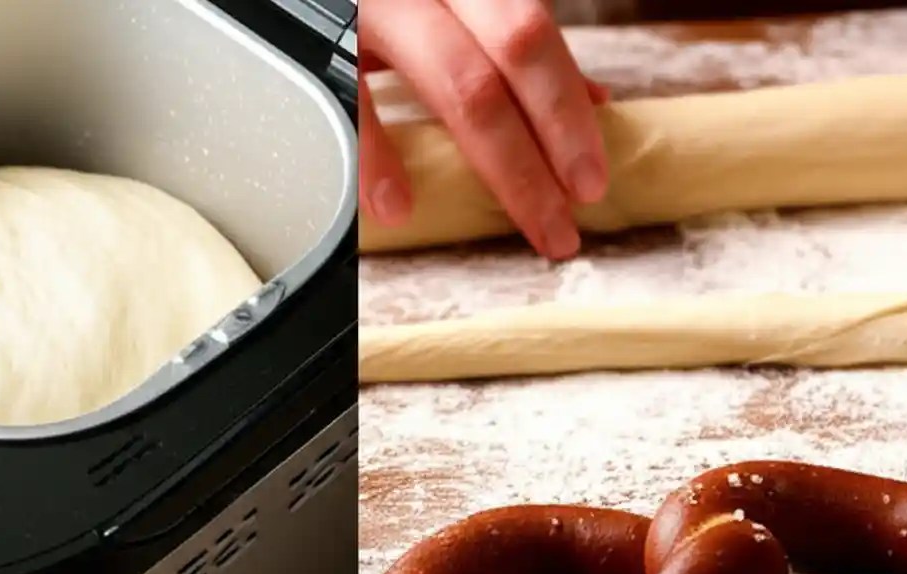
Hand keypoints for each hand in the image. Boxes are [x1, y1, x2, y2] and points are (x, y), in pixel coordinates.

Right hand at [358, 0, 609, 259]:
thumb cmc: (382, 2)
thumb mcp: (446, 6)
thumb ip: (506, 42)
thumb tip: (589, 100)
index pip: (533, 37)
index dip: (568, 109)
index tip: (590, 177)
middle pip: (512, 59)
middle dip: (551, 146)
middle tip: (567, 217)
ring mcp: (372, 7)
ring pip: (460, 82)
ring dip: (506, 163)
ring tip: (531, 219)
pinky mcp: (316, 37)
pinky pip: (354, 101)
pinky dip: (377, 157)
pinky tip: (397, 205)